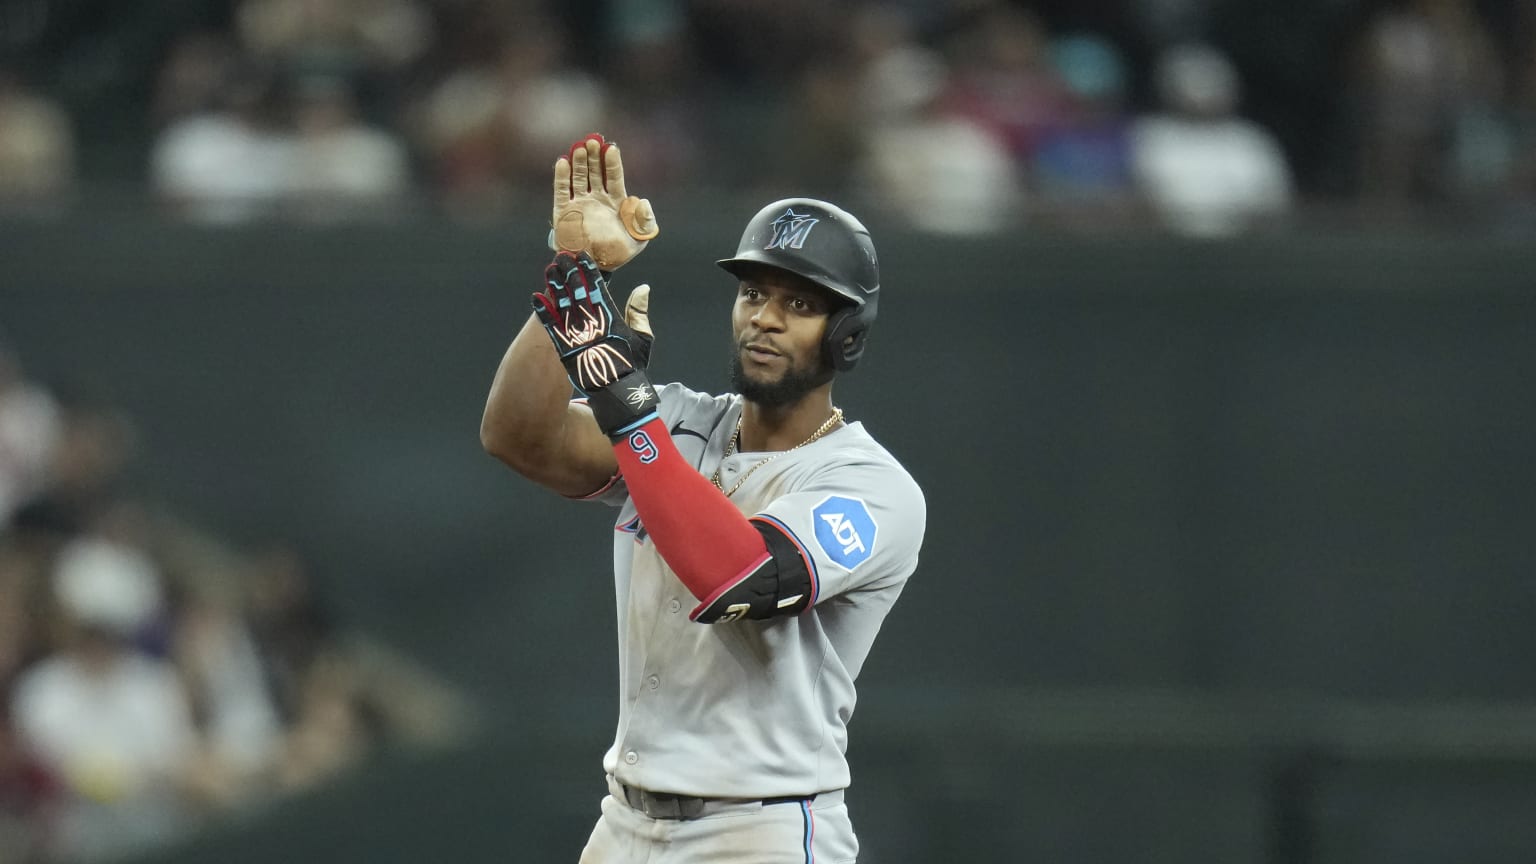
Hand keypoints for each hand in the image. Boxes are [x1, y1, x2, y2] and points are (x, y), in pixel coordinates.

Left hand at [533, 251, 658, 436]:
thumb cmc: (632, 366)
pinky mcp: (564, 348)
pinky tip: (536, 297)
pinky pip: (550, 326)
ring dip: (554, 285)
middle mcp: (592, 323)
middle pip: (577, 291)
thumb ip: (639, 311)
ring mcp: (576, 335)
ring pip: (562, 304)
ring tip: (549, 269)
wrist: (617, 393)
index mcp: (611, 317)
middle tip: (561, 256)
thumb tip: (643, 288)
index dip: (588, 270)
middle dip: (569, 272)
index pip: (597, 287)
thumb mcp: (642, 337)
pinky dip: (543, 311)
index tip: (581, 256)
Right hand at [552, 133, 658, 270]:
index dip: (612, 162)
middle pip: (595, 172)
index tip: (612, 148)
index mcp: (616, 201)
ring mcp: (580, 203)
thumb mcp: (639, 238)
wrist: (596, 268)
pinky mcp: (564, 210)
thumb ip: (644, 220)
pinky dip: (561, 176)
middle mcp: (597, 198)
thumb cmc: (619, 253)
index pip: (613, 176)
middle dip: (594, 156)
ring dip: (578, 162)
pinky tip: (562, 162)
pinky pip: (562, 190)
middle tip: (592, 140)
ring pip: (578, 177)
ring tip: (579, 147)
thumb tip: (643, 201)